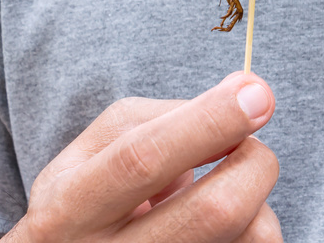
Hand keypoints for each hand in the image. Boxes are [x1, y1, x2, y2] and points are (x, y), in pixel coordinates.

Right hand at [3, 72, 281, 242]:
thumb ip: (166, 116)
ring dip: (256, 200)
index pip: (143, 160)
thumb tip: (247, 93)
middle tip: (252, 146)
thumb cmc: (90, 197)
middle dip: (255, 161)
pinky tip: (216, 231)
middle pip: (216, 209)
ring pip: (250, 235)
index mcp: (67, 211)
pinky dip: (253, 228)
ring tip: (217, 198)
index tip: (256, 94)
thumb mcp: (97, 152)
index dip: (207, 122)